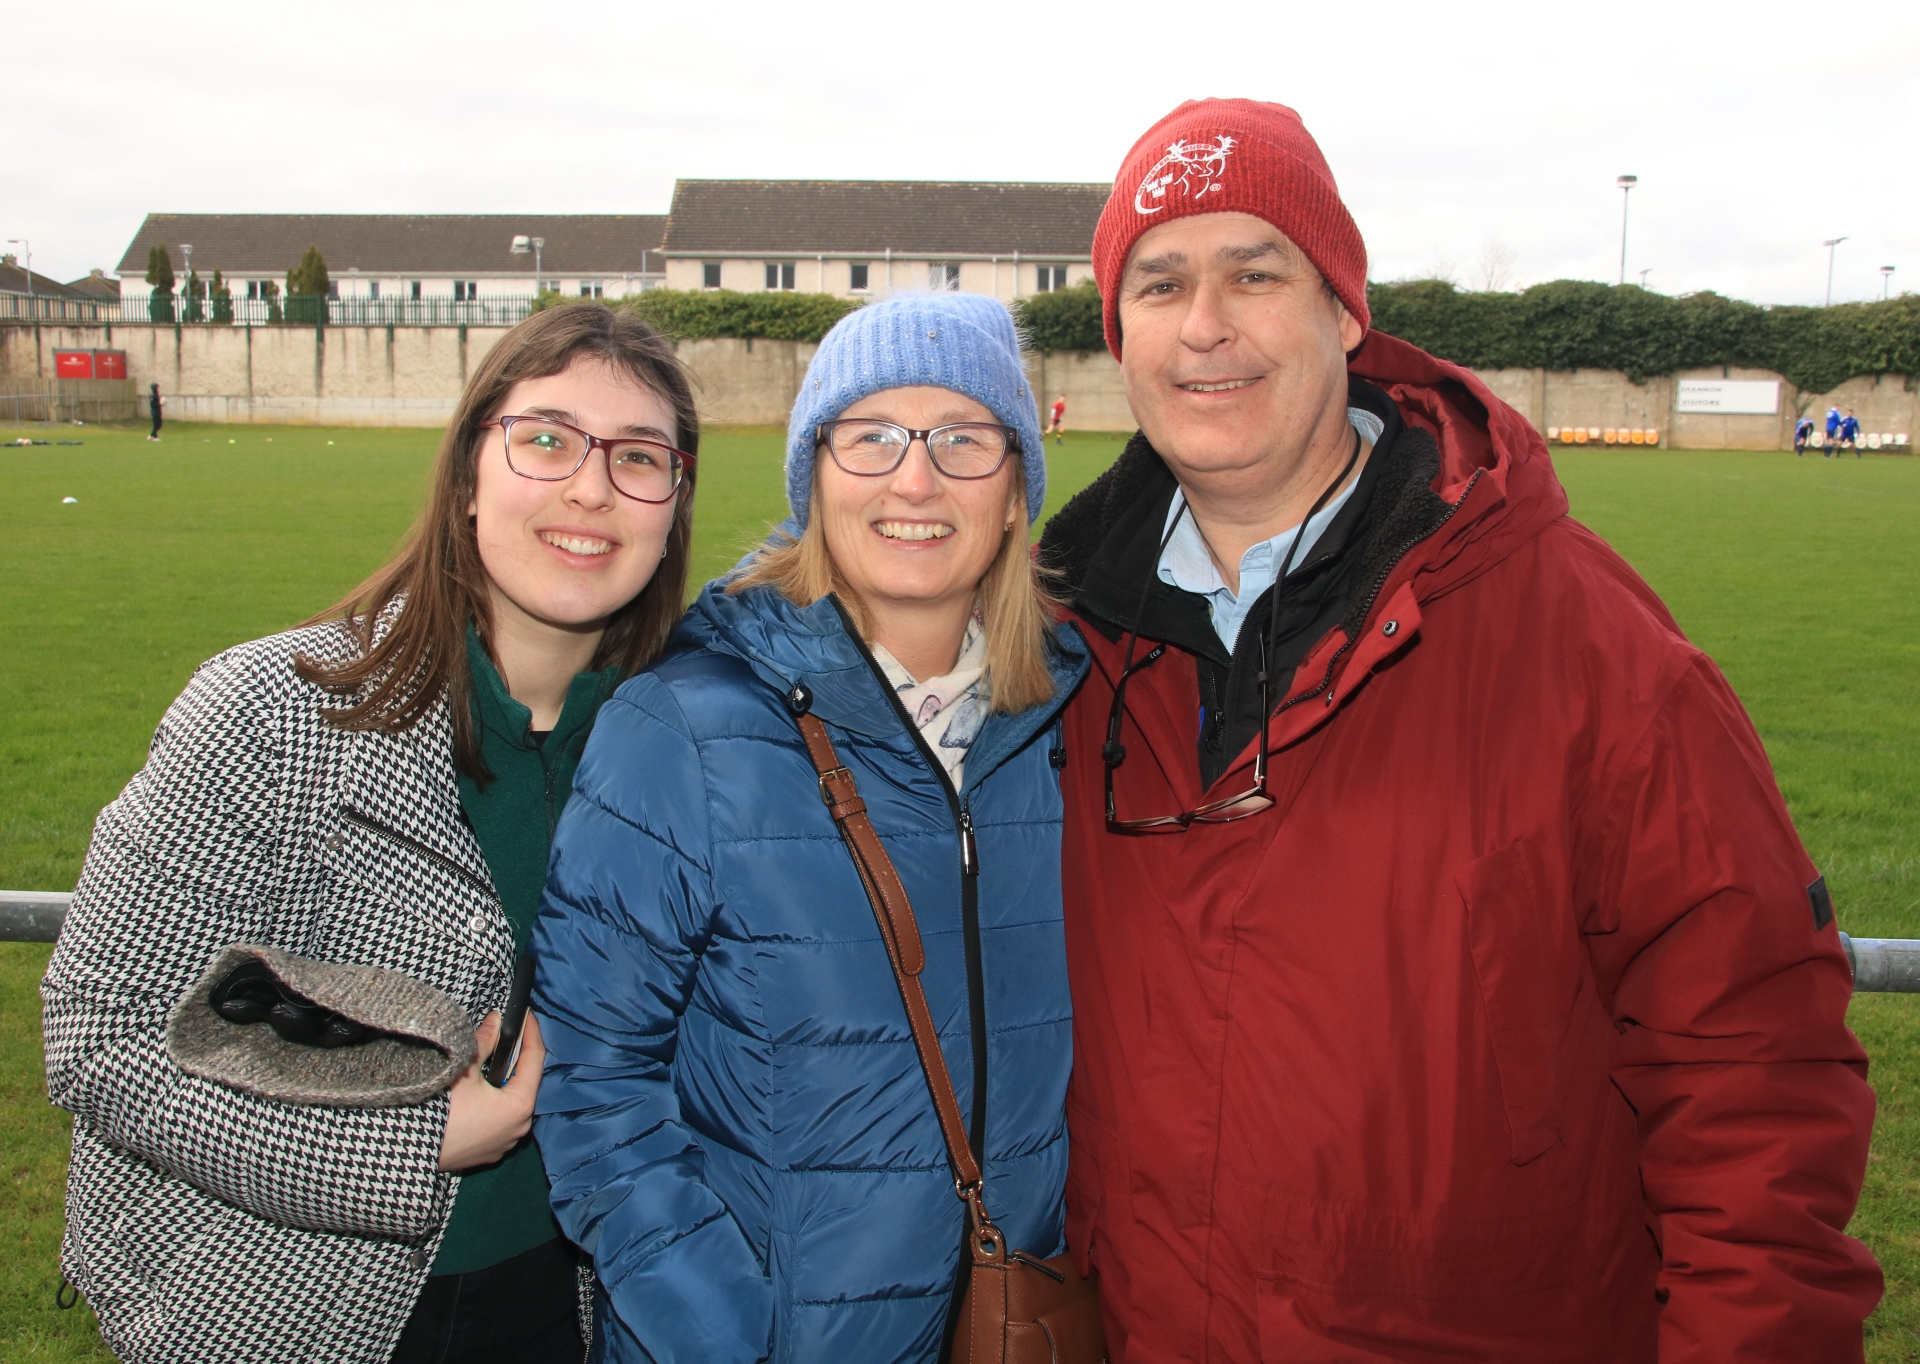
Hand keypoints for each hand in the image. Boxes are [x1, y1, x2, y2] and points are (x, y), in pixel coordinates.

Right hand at [438, 1010, 545, 1171]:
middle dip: (517, 1056)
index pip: (535, 1058)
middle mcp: (521, 1126)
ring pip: (513, 1101)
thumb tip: (497, 1019)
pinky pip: (501, 1119)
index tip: (526, 1014)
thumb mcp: (463, 1070)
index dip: (531, 1032)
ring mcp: (506, 1142)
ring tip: (494, 1058)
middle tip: (508, 1033)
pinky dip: (496, 1101)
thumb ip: (485, 1042)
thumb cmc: (440, 1112)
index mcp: (521, 1105)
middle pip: (527, 1080)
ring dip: (506, 1080)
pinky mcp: (491, 1150)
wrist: (409, 1152)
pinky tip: (483, 1090)